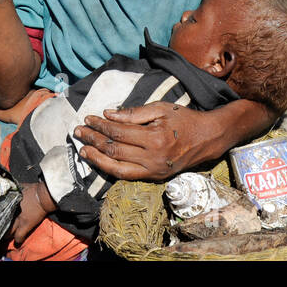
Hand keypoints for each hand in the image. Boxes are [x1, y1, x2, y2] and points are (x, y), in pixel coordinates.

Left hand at [11, 181, 55, 244]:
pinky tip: (17, 242)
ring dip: (7, 235)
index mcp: (9, 203)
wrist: (44, 195)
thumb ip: (13, 189)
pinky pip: (19, 236)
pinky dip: (18, 240)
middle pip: (2, 223)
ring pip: (8, 232)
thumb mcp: (20, 187)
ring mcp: (18, 220)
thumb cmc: (33, 190)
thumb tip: (7, 187)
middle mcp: (12, 212)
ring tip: (5, 237)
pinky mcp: (26, 225)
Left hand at [72, 102, 204, 181]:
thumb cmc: (184, 119)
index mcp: (154, 138)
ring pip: (117, 168)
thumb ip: (134, 113)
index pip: (119, 132)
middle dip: (94, 139)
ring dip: (97, 159)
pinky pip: (127, 176)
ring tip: (83, 149)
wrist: (207, 138)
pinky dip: (110, 169)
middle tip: (79, 131)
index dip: (101, 125)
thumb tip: (109, 114)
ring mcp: (153, 171)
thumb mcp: (161, 108)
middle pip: (114, 150)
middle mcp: (152, 158)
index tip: (89, 118)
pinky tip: (99, 161)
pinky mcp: (154, 177)